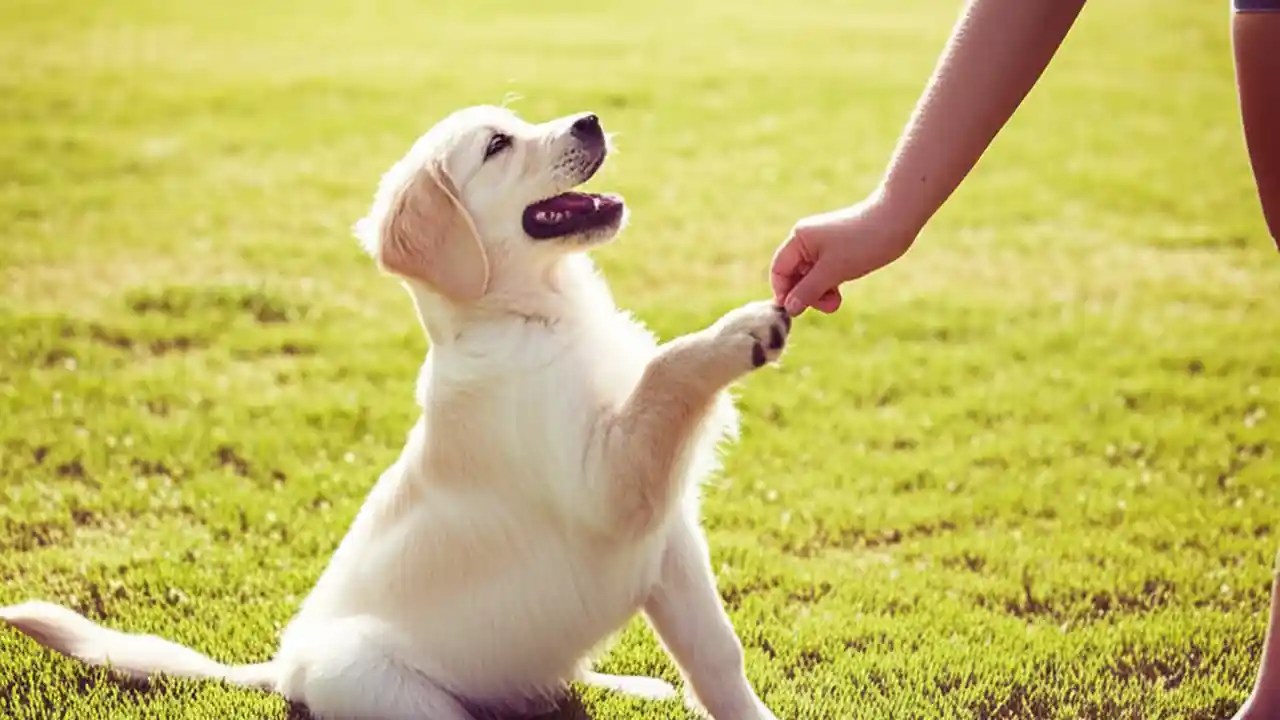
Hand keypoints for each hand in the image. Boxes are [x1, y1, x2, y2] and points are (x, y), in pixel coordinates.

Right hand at [770, 193, 921, 315]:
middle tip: (827, 307)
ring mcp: (822, 247)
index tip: (797, 311)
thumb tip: (789, 309)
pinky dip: (830, 286)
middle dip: (807, 295)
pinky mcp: (838, 252)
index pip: (779, 270)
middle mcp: (807, 241)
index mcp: (799, 239)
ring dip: (820, 294)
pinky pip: (825, 274)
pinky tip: (840, 293)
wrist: (897, 221)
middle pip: (794, 276)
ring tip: (836, 303)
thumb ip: (808, 291)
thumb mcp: (832, 271)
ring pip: (810, 278)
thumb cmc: (863, 243)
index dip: (784, 292)